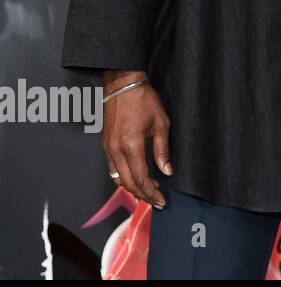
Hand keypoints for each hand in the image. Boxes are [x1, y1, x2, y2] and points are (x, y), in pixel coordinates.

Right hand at [102, 70, 170, 209]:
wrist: (123, 85)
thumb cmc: (144, 100)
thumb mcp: (161, 123)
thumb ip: (163, 150)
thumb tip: (167, 171)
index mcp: (131, 146)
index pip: (141, 178)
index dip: (151, 192)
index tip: (161, 201)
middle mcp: (116, 150)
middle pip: (127, 183)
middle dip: (143, 195)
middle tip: (156, 201)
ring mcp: (108, 148)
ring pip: (117, 178)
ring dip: (132, 188)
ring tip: (148, 192)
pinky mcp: (105, 144)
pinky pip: (112, 168)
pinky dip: (123, 177)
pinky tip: (134, 178)